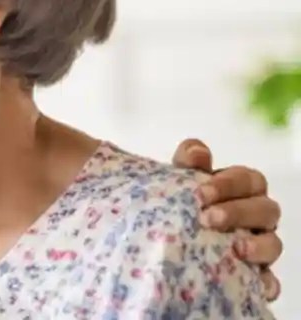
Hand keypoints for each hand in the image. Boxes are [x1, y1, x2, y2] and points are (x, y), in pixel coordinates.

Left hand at [173, 138, 282, 300]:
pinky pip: (270, 281)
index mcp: (242, 190)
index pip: (248, 180)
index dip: (228, 184)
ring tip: (235, 249)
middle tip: (207, 218)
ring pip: (274, 244)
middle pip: (266, 209)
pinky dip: (266, 282)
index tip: (200, 194)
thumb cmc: (180, 205)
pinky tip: (255, 284)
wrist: (163, 239)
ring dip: (257, 246)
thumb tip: (198, 153)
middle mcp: (257, 217)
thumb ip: (187, 162)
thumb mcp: (177, 180)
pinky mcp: (254, 277)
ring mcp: (259, 247)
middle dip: (239, 212)